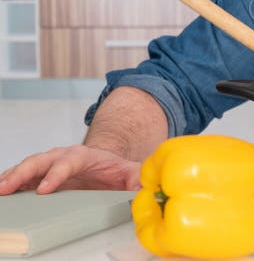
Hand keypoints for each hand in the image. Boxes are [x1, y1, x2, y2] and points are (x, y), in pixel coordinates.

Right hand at [0, 145, 140, 194]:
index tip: (44, 190)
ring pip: (27, 167)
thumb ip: (138, 178)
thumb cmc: (117, 170)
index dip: (55, 175)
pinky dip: (11, 182)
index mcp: (84, 155)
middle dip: (23, 173)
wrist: (108, 166)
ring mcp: (50, 165)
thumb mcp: (131, 173)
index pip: (67, 162)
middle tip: (6, 188)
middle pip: (41, 161)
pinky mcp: (42, 175)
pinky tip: (1, 190)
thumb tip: (146, 186)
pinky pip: (23, 177)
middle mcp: (63, 156)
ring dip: (11, 177)